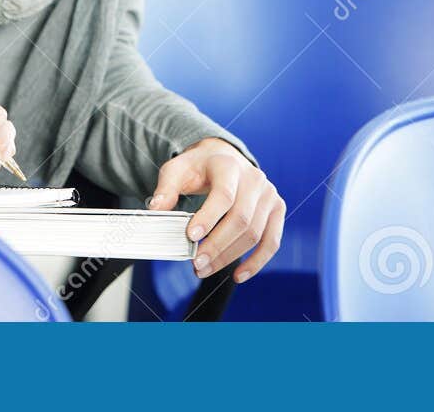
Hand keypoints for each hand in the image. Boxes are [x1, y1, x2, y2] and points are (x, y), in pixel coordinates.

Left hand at [147, 138, 283, 283]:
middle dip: (217, 245)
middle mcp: (254, 178)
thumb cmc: (199, 167)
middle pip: (241, 218)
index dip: (209, 218)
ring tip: (205, 269)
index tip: (191, 237)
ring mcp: (269, 194)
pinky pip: (272, 241)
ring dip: (230, 257)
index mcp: (229, 165)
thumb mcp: (178, 169)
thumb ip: (166, 188)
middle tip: (196, 264)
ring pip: (255, 233)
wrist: (224, 158)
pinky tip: (239, 275)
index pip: (224, 194)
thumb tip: (156, 208)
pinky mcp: (277, 209)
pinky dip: (257, 262)